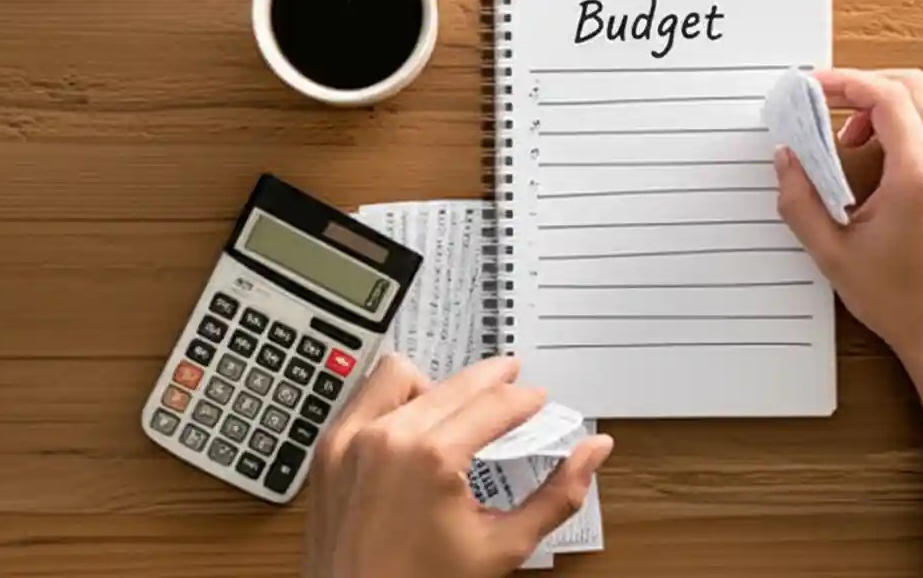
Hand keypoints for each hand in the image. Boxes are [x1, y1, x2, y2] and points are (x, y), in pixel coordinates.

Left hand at [303, 354, 614, 577]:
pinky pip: (363, 395)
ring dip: (436, 384)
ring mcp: (350, 439)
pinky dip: (391, 399)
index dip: (525, 399)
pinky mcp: (328, 449)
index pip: (495, 404)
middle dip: (492, 382)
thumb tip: (593, 451)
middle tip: (513, 388)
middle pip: (455, 382)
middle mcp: (386, 436)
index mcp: (431, 456)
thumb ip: (556, 496)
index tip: (538, 401)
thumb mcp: (502, 549)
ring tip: (457, 408)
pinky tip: (413, 420)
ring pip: (402, 374)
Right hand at [774, 68, 922, 416]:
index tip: (813, 87)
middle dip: (864, 86)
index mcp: (921, 176)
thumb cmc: (898, 300)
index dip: (845, 82)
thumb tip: (785, 157)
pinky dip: (902, 126)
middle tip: (825, 104)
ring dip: (883, 106)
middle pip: (913, 86)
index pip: (887, 97)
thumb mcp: (832, 252)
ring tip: (846, 138)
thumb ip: (799, 199)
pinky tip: (872, 157)